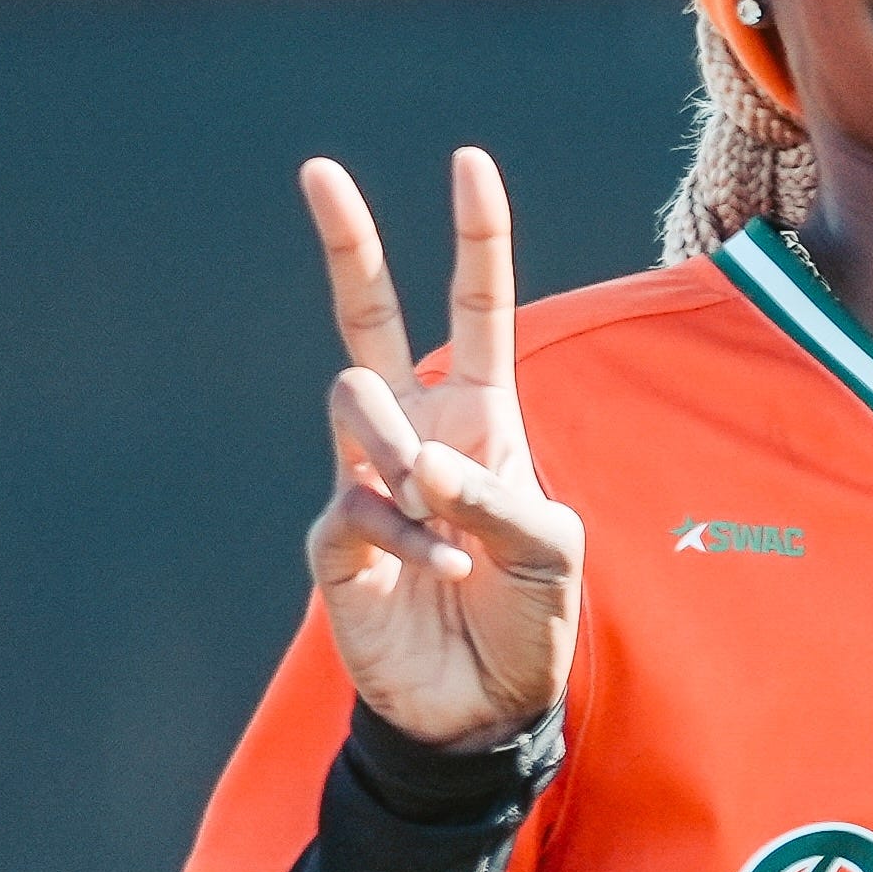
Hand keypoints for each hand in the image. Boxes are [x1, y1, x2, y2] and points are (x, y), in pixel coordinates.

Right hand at [304, 146, 582, 747]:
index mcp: (483, 419)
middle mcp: (417, 434)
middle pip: (370, 320)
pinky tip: (446, 567)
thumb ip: (500, 496)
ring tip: (436, 501)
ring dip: (402, 449)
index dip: (475, 241)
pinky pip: (357, 506)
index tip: (469, 164)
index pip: (475, 313)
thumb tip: (422, 466)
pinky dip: (411, 537)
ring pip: (355, 406)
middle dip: (350, 244)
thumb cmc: (530, 618)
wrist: (484, 708)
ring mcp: (368, 481)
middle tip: (320, 170)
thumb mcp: (551, 550)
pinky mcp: (336, 540)